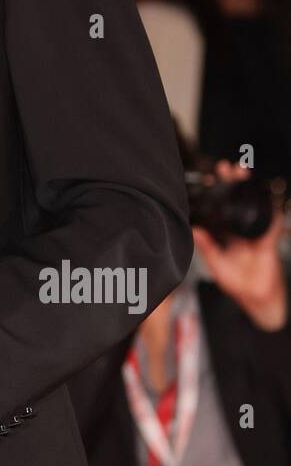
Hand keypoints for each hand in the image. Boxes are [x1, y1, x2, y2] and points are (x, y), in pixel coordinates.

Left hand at [192, 161, 287, 330]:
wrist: (256, 298)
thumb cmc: (237, 283)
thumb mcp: (217, 264)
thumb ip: (207, 247)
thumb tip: (194, 230)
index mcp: (227, 234)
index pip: (221, 208)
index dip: (217, 194)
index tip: (208, 179)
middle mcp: (241, 230)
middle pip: (238, 201)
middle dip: (233, 183)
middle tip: (225, 168)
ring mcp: (255, 233)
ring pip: (254, 205)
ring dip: (250, 189)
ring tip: (242, 174)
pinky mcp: (268, 240)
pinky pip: (271, 222)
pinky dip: (269, 210)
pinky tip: (264, 197)